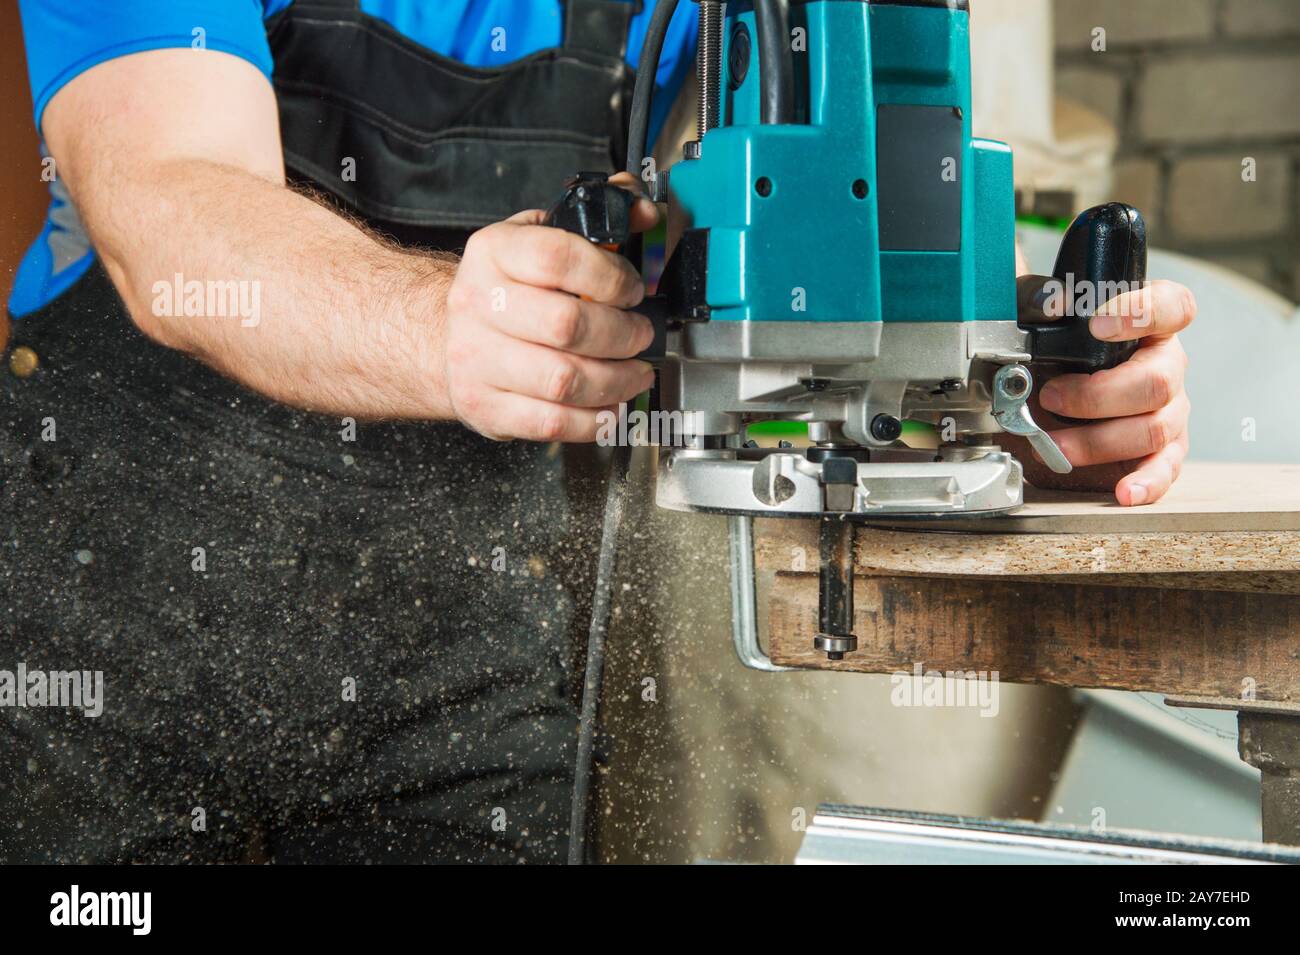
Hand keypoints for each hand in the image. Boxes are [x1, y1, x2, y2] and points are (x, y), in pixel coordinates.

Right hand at [442, 173, 658, 440]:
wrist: (442, 335)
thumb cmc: (504, 289)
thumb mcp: (537, 239)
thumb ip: (597, 220)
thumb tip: (645, 212)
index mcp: (493, 252)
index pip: (557, 258)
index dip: (610, 276)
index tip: (632, 290)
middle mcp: (477, 304)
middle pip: (566, 325)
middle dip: (622, 334)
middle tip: (640, 334)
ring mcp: (477, 360)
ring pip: (563, 380)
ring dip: (616, 380)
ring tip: (636, 373)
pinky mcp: (486, 407)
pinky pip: (551, 422)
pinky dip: (593, 420)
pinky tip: (611, 405)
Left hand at [1023, 280, 1194, 504]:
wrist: (1044, 386)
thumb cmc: (1053, 348)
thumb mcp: (1038, 319)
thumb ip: (1039, 301)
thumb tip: (1050, 302)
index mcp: (1150, 324)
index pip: (1172, 307)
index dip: (1141, 314)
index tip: (1097, 326)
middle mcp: (1167, 365)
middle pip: (1156, 381)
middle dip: (1096, 396)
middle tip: (1050, 397)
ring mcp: (1169, 409)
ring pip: (1154, 427)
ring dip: (1097, 441)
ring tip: (1054, 445)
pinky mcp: (1162, 449)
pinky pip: (1165, 467)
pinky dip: (1147, 482)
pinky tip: (1125, 491)